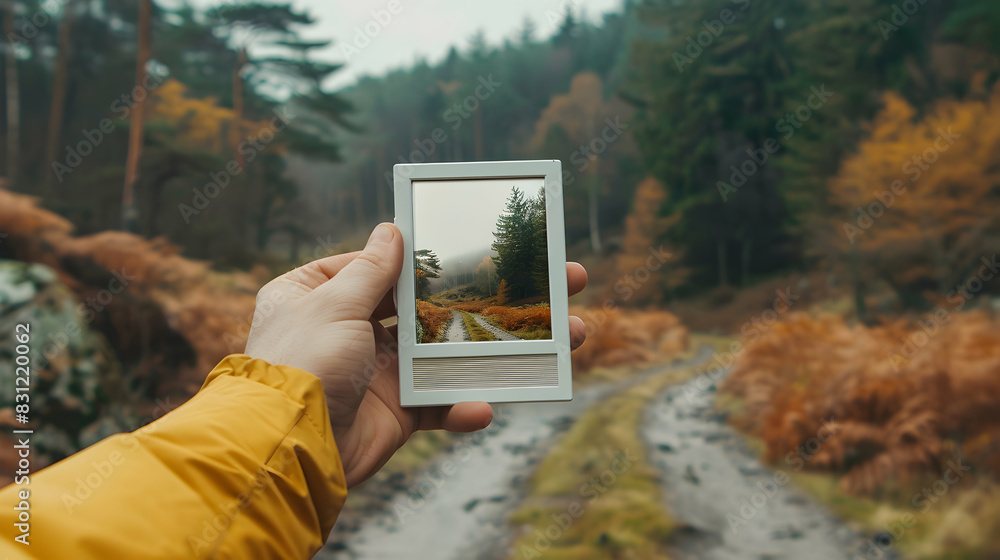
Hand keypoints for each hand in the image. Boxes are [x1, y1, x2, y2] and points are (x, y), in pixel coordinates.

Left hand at [244, 223, 587, 485]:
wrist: (288, 448)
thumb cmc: (302, 364)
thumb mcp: (333, 303)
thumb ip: (372, 271)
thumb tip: (393, 231)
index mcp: (320, 295)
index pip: (378, 266)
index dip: (425, 256)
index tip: (471, 245)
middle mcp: (350, 329)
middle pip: (429, 306)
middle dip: (485, 296)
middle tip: (549, 281)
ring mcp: (376, 371)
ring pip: (447, 352)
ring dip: (497, 348)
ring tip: (562, 337)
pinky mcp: (394, 411)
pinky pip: (437, 403)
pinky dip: (462, 407)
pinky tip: (486, 405)